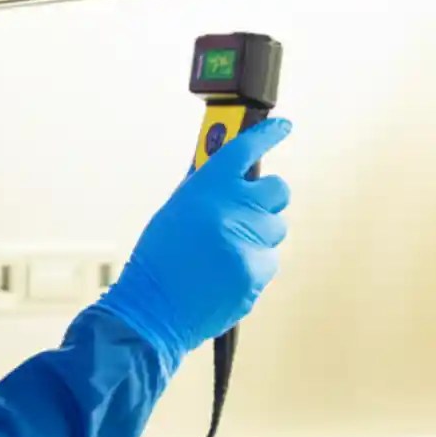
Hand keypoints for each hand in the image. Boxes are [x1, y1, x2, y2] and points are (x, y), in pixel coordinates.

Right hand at [94, 118, 292, 368]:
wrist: (153, 309)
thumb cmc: (157, 260)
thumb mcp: (174, 212)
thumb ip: (204, 190)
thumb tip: (230, 172)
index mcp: (207, 189)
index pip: (244, 149)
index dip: (267, 135)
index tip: (282, 127)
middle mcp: (232, 209)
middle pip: (278, 190)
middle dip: (267, 198)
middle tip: (248, 209)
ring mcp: (249, 242)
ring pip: (276, 228)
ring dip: (259, 235)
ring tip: (225, 250)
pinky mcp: (258, 271)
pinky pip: (270, 259)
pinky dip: (254, 264)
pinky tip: (226, 272)